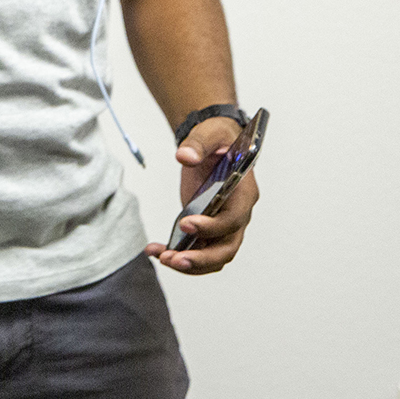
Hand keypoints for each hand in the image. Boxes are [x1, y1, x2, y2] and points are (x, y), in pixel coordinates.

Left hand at [144, 117, 258, 274]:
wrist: (214, 144)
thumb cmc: (217, 140)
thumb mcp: (209, 134)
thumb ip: (198, 144)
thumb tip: (185, 156)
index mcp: (244, 193)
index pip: (234, 219)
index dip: (212, 226)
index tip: (185, 223)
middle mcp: (238, 214)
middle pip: (226, 249)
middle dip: (201, 258)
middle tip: (174, 258)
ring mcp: (224, 225)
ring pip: (213, 257)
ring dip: (189, 264)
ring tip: (162, 258)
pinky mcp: (208, 229)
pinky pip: (198, 251)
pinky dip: (178, 255)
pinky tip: (156, 250)